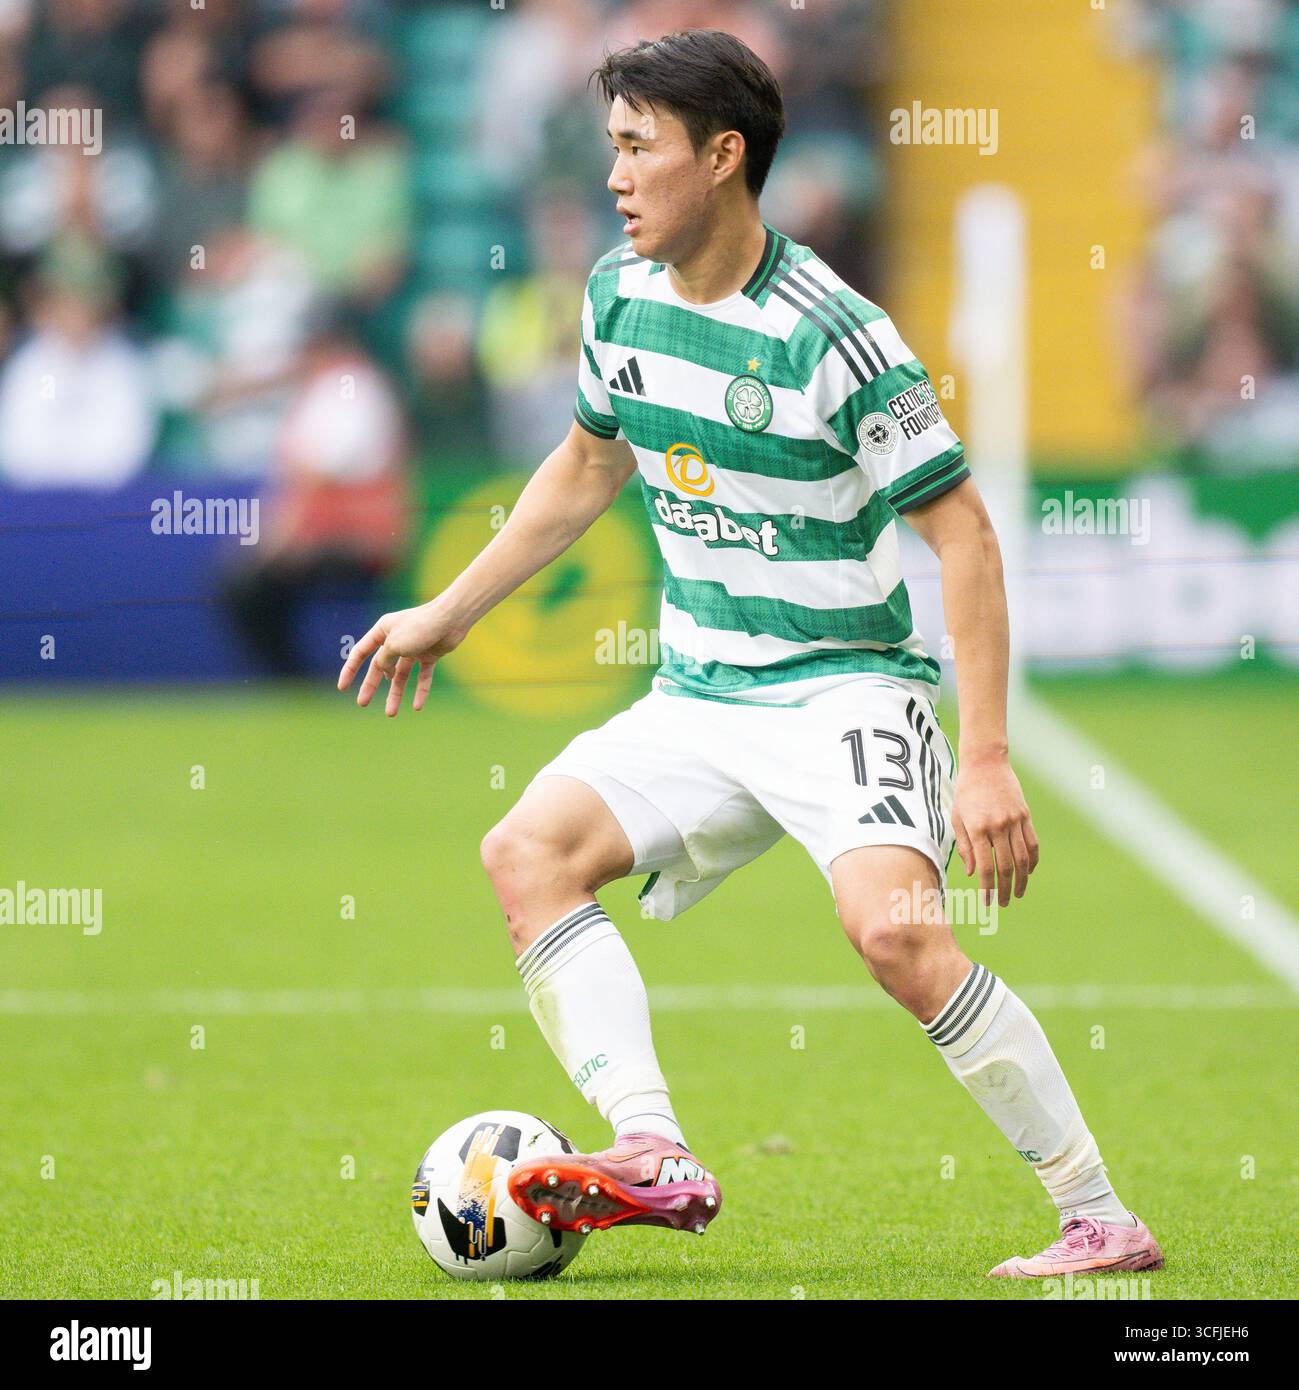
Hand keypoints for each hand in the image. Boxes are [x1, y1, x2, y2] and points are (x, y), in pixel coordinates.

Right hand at [336, 602, 466, 715]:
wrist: (451, 620)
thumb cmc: (420, 627)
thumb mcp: (393, 645)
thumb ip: (383, 661)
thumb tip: (382, 673)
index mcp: (382, 631)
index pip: (360, 652)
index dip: (350, 670)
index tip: (342, 688)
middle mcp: (396, 639)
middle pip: (379, 667)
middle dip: (371, 686)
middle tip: (362, 704)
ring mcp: (414, 648)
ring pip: (401, 675)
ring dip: (395, 694)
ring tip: (390, 714)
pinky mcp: (430, 655)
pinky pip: (422, 676)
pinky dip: (420, 691)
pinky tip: (416, 707)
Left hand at [952, 756, 1039, 906]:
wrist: (985, 763)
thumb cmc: (966, 792)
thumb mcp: (957, 817)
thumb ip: (965, 846)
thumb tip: (973, 873)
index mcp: (978, 829)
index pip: (985, 867)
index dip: (987, 888)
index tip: (987, 902)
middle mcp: (998, 827)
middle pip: (1006, 867)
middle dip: (1004, 889)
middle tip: (1002, 903)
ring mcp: (1014, 821)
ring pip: (1022, 858)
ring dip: (1021, 880)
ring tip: (1017, 893)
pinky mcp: (1025, 816)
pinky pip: (1033, 843)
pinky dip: (1032, 861)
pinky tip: (1028, 872)